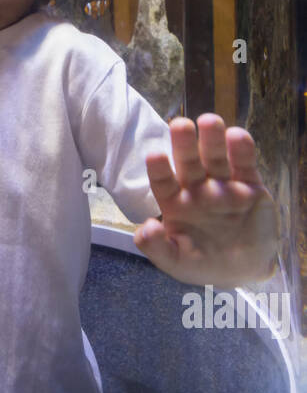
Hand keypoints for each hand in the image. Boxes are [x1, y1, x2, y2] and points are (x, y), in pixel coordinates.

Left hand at [132, 114, 278, 285]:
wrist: (246, 271)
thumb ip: (157, 248)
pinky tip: (237, 136)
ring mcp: (223, 184)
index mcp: (175, 203)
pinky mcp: (249, 185)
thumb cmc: (203, 264)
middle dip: (184, 144)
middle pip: (188, 162)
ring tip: (209, 121)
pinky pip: (244, 165)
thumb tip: (143, 229)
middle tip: (180, 124)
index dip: (159, 169)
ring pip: (215, 157)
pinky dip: (241, 150)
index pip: (163, 182)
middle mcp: (197, 189)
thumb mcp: (177, 262)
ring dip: (212, 139)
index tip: (154, 155)